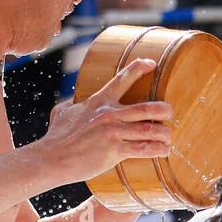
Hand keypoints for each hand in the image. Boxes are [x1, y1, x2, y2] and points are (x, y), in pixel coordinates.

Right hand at [37, 58, 171, 184]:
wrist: (53, 157)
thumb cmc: (56, 136)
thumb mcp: (62, 112)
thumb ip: (72, 104)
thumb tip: (73, 102)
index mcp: (98, 101)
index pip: (121, 79)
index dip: (139, 68)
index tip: (152, 63)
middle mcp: (108, 113)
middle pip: (148, 108)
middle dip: (165, 110)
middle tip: (169, 113)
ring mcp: (113, 132)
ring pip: (151, 129)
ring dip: (165, 134)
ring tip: (167, 137)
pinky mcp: (116, 150)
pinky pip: (146, 149)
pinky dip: (159, 150)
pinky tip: (163, 151)